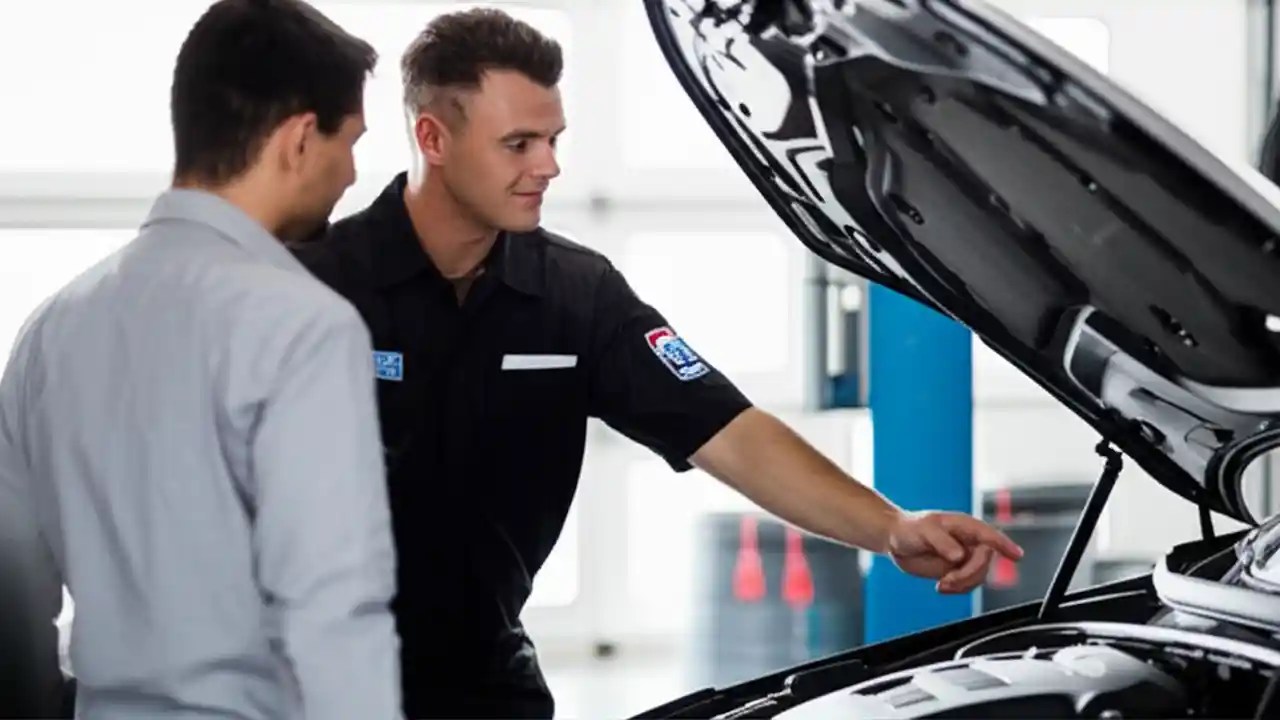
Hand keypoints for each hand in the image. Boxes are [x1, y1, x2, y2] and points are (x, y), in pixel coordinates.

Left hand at [886, 511, 1023, 593]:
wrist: (896, 541)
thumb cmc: (910, 528)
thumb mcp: (924, 530)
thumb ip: (942, 542)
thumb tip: (959, 555)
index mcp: (965, 526)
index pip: (989, 535)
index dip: (1004, 545)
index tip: (1017, 555)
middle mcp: (969, 542)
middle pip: (984, 562)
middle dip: (969, 575)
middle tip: (948, 581)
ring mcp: (965, 558)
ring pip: (978, 576)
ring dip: (962, 584)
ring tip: (942, 584)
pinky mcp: (958, 571)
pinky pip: (967, 585)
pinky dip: (957, 589)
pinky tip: (941, 587)